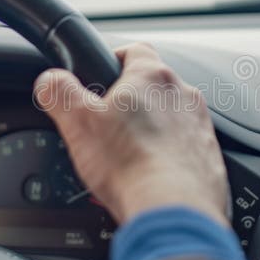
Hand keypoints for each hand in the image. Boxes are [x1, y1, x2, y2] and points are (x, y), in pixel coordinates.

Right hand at [34, 43, 228, 225]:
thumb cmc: (132, 165)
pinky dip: (169, 155)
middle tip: (109, 124)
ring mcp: (200, 125)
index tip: (102, 75)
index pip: (134, 50)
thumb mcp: (77, 122)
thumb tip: (50, 81)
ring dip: (153, 128)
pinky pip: (185, 146)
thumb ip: (59, 92)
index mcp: (152, 77)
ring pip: (171, 117)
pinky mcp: (209, 154)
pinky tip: (151, 173)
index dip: (114, 58)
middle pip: (153, 86)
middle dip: (131, 101)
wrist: (174, 209)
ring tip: (129, 154)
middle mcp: (184, 95)